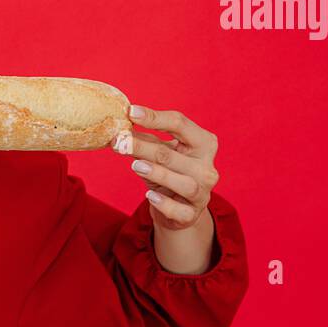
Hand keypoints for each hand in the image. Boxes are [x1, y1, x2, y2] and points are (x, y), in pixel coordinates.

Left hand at [110, 105, 219, 231]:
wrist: (178, 210)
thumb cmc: (170, 173)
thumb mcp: (159, 154)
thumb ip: (144, 140)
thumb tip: (121, 128)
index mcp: (203, 143)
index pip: (180, 124)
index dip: (154, 117)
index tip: (130, 112)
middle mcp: (207, 167)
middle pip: (173, 154)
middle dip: (143, 147)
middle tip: (119, 141)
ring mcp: (203, 192)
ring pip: (184, 183)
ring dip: (158, 173)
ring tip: (135, 166)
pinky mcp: (193, 214)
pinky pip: (180, 210)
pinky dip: (165, 203)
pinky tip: (149, 195)